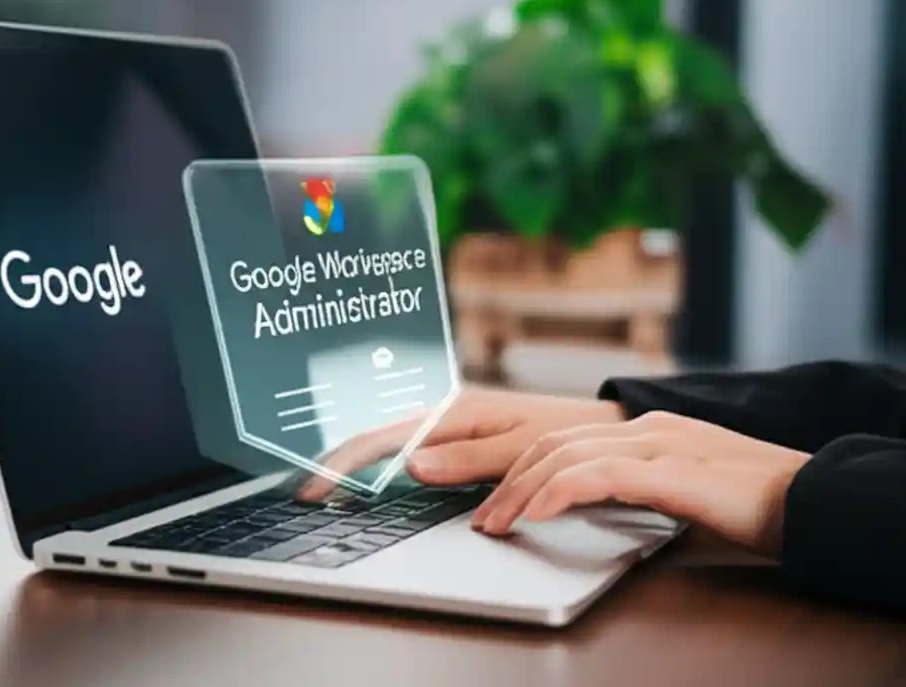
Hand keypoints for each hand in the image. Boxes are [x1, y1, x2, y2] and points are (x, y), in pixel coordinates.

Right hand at [296, 388, 624, 500]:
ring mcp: (447, 427)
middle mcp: (445, 415)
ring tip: (319, 484)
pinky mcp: (454, 439)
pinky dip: (378, 463)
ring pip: (387, 443)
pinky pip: (406, 449)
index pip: (383, 438)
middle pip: (375, 437)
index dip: (345, 463)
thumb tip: (411, 463)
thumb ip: (466, 458)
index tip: (316, 488)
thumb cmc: (568, 434)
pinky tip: (361, 477)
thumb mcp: (521, 449)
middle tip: (305, 493)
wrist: (600, 427)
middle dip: (336, 461)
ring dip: (353, 461)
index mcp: (456, 412)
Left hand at [471, 411, 809, 556]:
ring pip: (566, 454)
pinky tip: (535, 513)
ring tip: (493, 523)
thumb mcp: (688, 488)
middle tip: (478, 514)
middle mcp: (649, 425)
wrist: (819, 499)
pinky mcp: (672, 468)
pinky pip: (599, 474)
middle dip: (504, 478)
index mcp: (651, 427)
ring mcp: (661, 442)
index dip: (520, 464)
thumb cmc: (758, 503)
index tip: (491, 494)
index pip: (566, 437)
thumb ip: (643, 485)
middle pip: (553, 443)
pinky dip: (558, 492)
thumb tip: (590, 503)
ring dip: (519, 491)